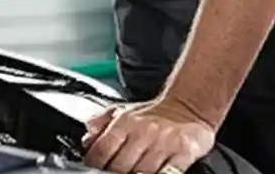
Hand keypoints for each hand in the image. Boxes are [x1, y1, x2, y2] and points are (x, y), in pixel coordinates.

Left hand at [82, 96, 216, 172]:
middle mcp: (144, 131)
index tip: (94, 169)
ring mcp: (164, 143)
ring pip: (142, 172)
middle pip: (120, 165)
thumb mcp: (122, 111)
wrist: (188, 107)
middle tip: (115, 173)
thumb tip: (86, 139)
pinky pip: (168, 173)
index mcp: (125, 122)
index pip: (102, 148)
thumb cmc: (153, 114)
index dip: (95, 164)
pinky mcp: (184, 152)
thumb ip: (100, 123)